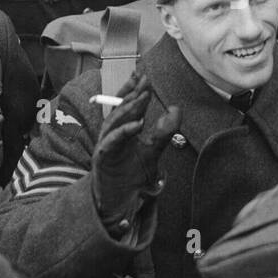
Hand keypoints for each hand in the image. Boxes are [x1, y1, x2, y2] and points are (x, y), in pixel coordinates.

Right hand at [90, 72, 180, 230]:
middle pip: (119, 108)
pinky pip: (111, 142)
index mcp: (122, 129)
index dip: (134, 88)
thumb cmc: (132, 176)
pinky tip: (137, 124)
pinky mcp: (102, 159)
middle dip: (132, 92)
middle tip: (145, 78)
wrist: (120, 204)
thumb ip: (164, 132)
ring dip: (129, 108)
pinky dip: (123, 132)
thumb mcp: (153, 152)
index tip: (145, 73)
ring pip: (114, 122)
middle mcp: (111, 134)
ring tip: (143, 96)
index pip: (127, 104)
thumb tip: (176, 109)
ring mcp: (105, 145)